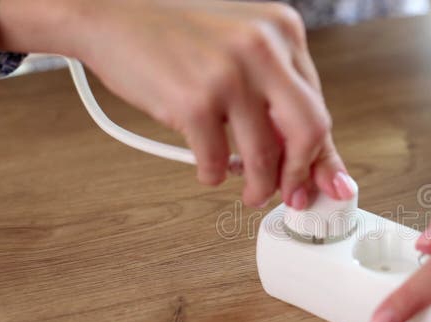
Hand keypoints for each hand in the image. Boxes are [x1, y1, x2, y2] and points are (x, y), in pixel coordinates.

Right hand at [0, 0, 354, 207]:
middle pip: (310, 131)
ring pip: (265, 155)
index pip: (318, 105)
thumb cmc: (175, 36)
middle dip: (301, 174)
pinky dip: (212, 174)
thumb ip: (276, 94)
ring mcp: (229, 73)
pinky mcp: (194, 100)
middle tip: (290, 195)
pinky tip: (208, 169)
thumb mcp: (241, 50)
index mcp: (283, 30)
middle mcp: (263, 47)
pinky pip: (215, 160)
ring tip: (249, 190)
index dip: (319, 152)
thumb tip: (308, 157)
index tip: (320, 179)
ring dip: (259, 185)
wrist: (110, 16)